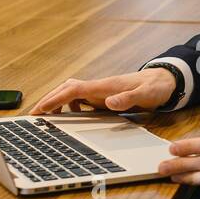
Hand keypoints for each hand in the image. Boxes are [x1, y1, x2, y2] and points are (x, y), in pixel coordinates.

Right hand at [30, 68, 174, 113]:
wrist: (165, 80)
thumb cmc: (155, 87)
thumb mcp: (145, 95)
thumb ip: (128, 99)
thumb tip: (108, 103)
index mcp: (105, 86)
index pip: (73, 90)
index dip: (55, 99)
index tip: (40, 110)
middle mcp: (99, 86)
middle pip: (67, 89)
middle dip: (49, 100)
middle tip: (34, 115)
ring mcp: (100, 91)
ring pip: (71, 93)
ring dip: (58, 102)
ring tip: (47, 118)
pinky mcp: (103, 96)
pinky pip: (81, 99)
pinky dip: (70, 106)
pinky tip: (71, 116)